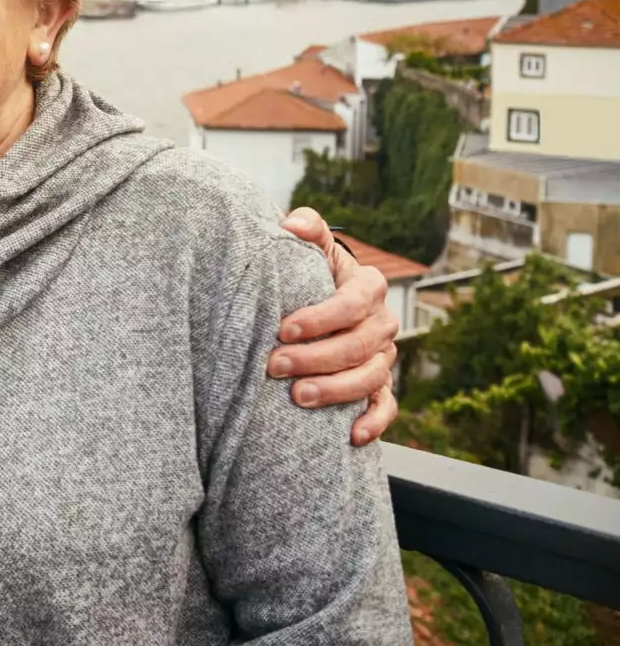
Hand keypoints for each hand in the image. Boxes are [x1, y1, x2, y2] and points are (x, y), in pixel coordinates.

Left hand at [271, 207, 399, 445]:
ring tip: (298, 397)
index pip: (352, 303)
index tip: (283, 329)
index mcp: (369, 286)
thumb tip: (293, 227)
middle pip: (358, 345)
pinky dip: (373, 422)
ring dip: (336, 390)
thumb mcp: (310, 244)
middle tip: (275, 366)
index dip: (321, 318)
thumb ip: (305, 227)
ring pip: (371, 378)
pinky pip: (386, 406)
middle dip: (316, 358)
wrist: (320, 296)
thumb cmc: (309, 269)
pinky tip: (351, 436)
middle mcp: (382, 323)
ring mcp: (383, 356)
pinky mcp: (380, 384)